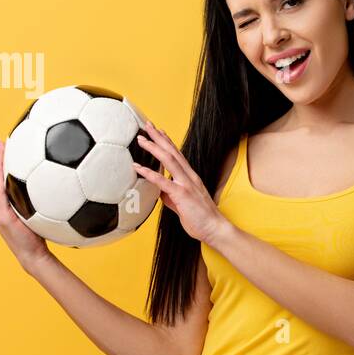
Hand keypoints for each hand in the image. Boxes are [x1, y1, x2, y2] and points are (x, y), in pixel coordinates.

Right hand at [0, 139, 52, 270]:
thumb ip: (40, 201)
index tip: (6, 147)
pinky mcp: (0, 215)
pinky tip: (5, 165)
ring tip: (1, 147)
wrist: (34, 255)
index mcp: (2, 206)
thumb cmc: (40, 237)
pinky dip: (0, 176)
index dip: (0, 164)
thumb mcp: (38, 216)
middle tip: (2, 141)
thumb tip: (59, 185)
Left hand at [132, 120, 225, 244]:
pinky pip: (163, 181)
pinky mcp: (182, 194)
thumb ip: (171, 196)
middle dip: (159, 137)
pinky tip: (137, 167)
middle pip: (172, 152)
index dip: (167, 142)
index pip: (178, 155)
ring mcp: (186, 184)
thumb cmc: (201, 219)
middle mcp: (189, 177)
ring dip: (154, 148)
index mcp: (191, 177)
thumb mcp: (183, 204)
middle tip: (147, 125)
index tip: (159, 131)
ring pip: (169, 160)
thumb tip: (160, 192)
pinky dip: (149, 173)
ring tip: (141, 139)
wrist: (215, 229)